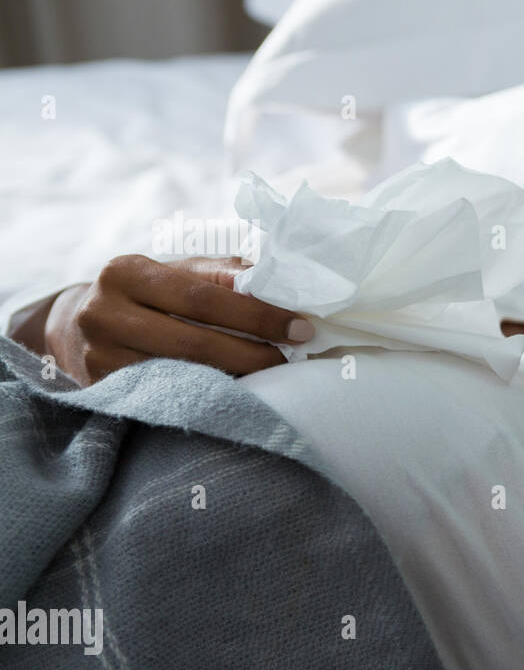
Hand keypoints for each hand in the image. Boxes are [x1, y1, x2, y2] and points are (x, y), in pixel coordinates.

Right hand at [44, 254, 314, 385]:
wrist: (78, 329)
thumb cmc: (148, 296)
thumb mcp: (175, 273)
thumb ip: (223, 274)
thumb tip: (283, 277)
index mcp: (127, 272)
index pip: (203, 296)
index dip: (257, 314)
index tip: (299, 327)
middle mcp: (104, 312)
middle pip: (194, 340)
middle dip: (253, 351)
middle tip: (295, 356)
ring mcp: (100, 356)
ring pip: (183, 373)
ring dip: (237, 378)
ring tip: (275, 375)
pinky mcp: (105, 390)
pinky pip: (169, 397)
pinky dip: (210, 396)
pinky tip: (240, 394)